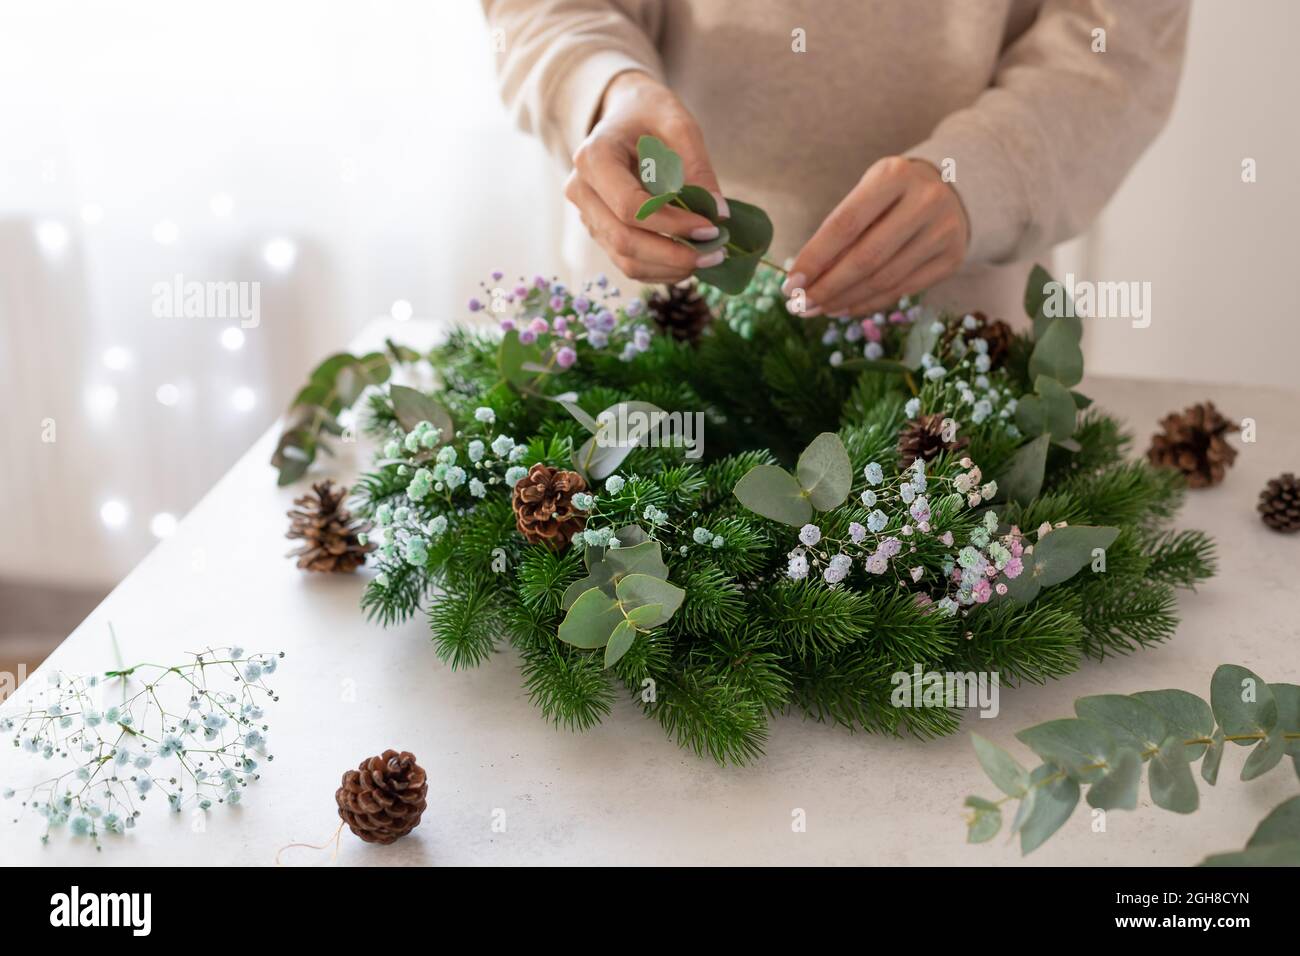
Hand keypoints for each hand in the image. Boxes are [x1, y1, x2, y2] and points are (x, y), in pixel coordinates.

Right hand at [565, 70, 727, 281]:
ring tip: (708, 259)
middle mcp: (581, 191)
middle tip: (716, 253)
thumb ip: (698, 166)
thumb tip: (719, 214)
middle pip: (624, 240)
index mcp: (594, 158)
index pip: (630, 206)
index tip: (711, 227)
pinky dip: (661, 270)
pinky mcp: (600, 232)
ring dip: (670, 268)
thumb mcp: (678, 123)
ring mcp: (588, 216)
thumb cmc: (649, 114)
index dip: (672, 224)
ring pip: (625, 259)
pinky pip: (628, 263)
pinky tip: (690, 261)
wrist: (623, 116)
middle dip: (674, 253)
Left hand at [783, 157, 969, 317]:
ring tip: (817, 309)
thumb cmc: (892, 194)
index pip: (845, 225)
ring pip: (884, 280)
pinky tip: (843, 308)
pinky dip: (868, 304)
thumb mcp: (866, 194)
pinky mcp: (952, 259)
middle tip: (799, 305)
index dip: (814, 258)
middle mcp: (925, 201)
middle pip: (866, 258)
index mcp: (895, 176)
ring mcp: (943, 232)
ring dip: (843, 300)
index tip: (789, 284)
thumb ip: (839, 230)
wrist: (952, 190)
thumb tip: (804, 280)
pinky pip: (902, 291)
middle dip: (826, 287)